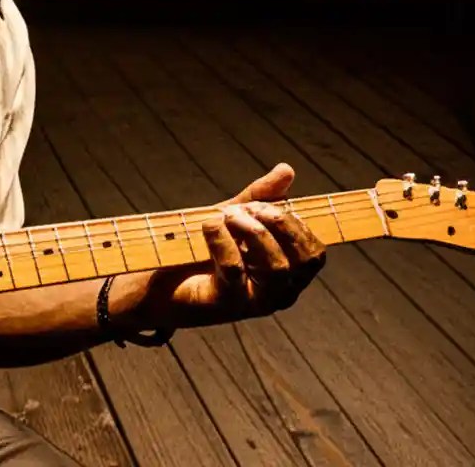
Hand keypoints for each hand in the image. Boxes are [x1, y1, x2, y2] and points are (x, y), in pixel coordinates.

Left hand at [120, 164, 326, 329]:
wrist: (160, 281)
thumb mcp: (234, 218)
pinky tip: (208, 226)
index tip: (265, 205)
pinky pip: (234, 269)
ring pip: (275, 269)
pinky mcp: (225, 304)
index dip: (296, 224)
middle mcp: (279, 293)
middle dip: (279, 224)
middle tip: (247, 208)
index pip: (314, 254)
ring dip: (254, 232)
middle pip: (301, 261)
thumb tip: (287, 169)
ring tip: (228, 215)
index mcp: (288, 274)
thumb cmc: (203, 251)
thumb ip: (261, 197)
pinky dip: (222, 241)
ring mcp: (254, 302)